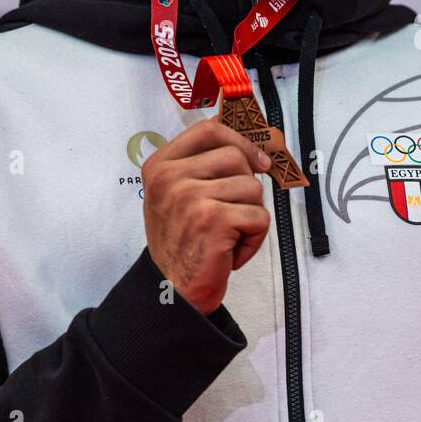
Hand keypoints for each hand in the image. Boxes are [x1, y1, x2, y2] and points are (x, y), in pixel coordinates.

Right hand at [141, 118, 273, 314]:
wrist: (171, 291)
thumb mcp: (181, 194)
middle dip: (246, 186)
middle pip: (236, 157)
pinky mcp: (213, 219)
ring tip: (227, 234)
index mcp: (160, 166)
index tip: (256, 161)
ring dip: (250, 215)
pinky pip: (259, 216)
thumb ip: (205, 166)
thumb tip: (256, 148)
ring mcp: (189, 197)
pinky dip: (254, 237)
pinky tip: (231, 250)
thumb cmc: (183, 242)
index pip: (208, 130)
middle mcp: (170, 178)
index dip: (240, 141)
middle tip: (230, 214)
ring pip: (252, 187)